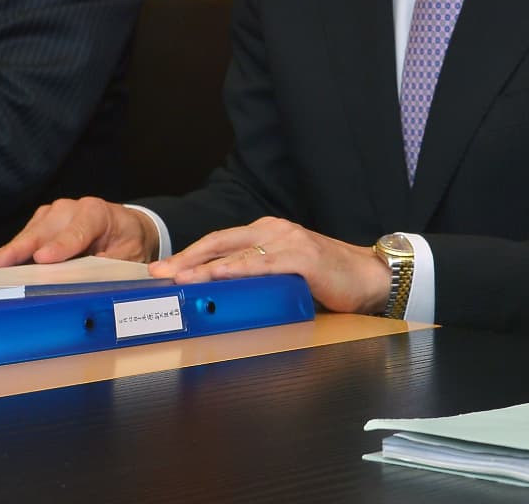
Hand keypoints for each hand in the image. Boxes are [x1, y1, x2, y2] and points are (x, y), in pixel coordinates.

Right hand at [0, 197, 158, 267]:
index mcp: (97, 213)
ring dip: (6, 255)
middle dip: (18, 251)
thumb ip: (110, 266)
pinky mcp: (40, 223)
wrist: (124, 226)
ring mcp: (51, 214)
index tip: (43, 258)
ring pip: (27, 236)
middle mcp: (70, 209)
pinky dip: (8, 255)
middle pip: (42, 233)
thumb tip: (89, 283)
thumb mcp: (128, 255)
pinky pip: (23, 241)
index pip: (78, 231)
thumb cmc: (126, 241)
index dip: (60, 246)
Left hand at [149, 217, 390, 314]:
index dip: (190, 255)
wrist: (371, 278)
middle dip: (185, 259)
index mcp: (268, 233)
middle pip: (219, 242)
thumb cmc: (329, 280)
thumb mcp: (285, 276)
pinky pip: (262, 264)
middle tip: (158, 274)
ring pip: (235, 252)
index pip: (220, 242)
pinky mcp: (302, 257)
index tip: (163, 271)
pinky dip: (237, 269)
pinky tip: (218, 276)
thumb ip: (258, 279)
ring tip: (178, 278)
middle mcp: (274, 230)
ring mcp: (288, 241)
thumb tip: (222, 298)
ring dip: (203, 266)